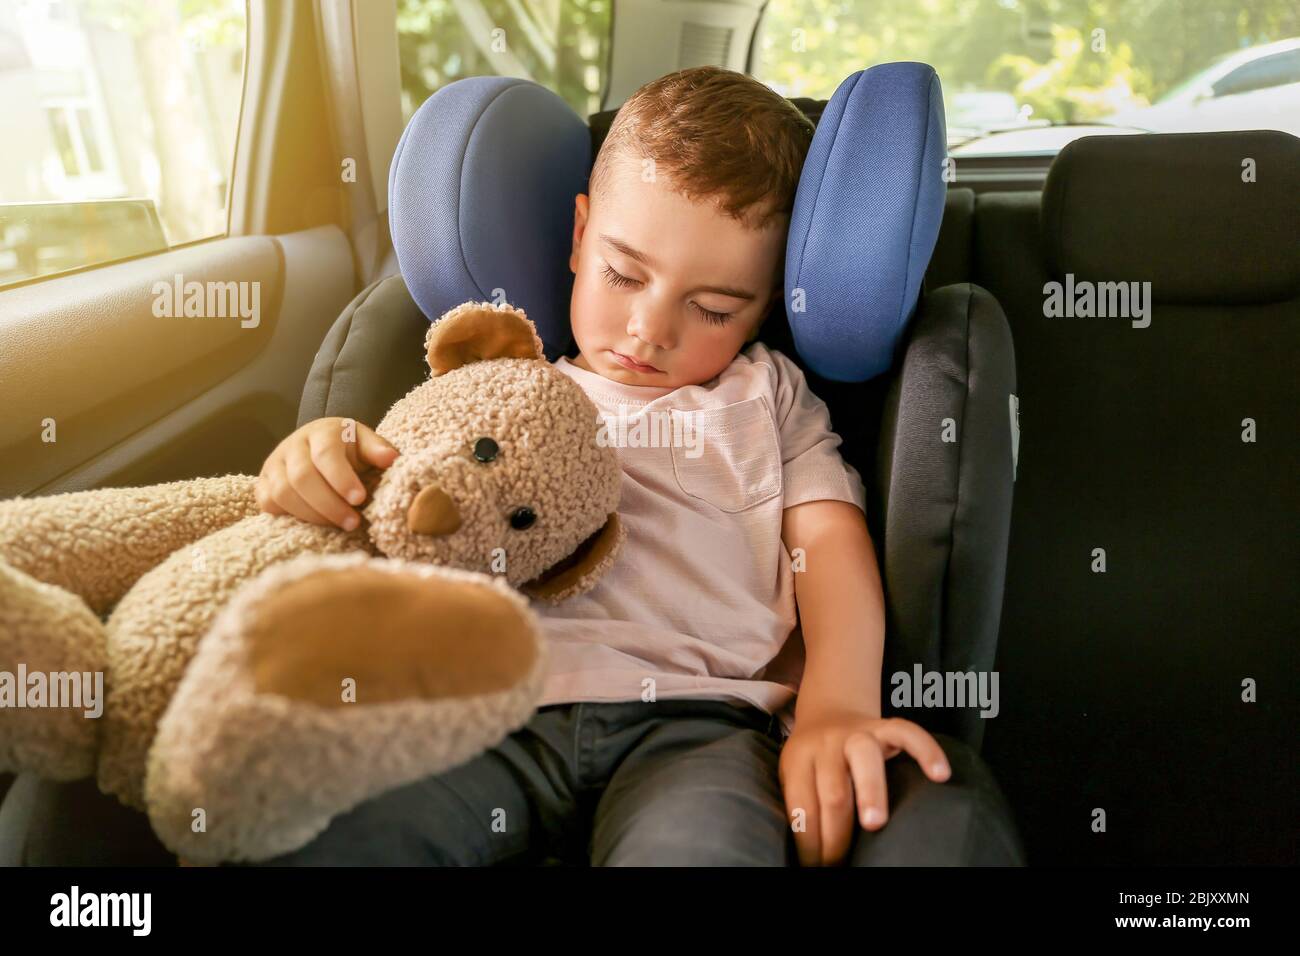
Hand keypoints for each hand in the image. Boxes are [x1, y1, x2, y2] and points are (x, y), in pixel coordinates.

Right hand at [255, 417, 398, 529]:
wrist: (318, 446)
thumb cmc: (348, 448)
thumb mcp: (365, 442)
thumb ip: (378, 449)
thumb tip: (391, 458)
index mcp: (321, 432)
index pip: (325, 454)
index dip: (341, 479)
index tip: (359, 499)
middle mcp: (292, 445)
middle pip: (302, 477)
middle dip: (329, 505)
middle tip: (353, 522)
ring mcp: (274, 464)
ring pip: (283, 493)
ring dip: (313, 515)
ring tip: (340, 525)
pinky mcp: (263, 483)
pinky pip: (269, 503)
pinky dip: (292, 517)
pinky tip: (317, 523)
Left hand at [778, 711, 950, 865]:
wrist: (828, 710)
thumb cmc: (813, 758)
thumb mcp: (793, 774)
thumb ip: (802, 803)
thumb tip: (811, 853)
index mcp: (799, 760)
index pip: (804, 807)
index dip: (811, 842)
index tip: (818, 864)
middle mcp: (828, 744)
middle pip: (834, 790)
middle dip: (838, 833)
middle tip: (841, 862)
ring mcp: (858, 733)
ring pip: (864, 757)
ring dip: (871, 792)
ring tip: (875, 824)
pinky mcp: (884, 726)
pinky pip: (907, 732)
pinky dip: (926, 751)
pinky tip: (941, 775)